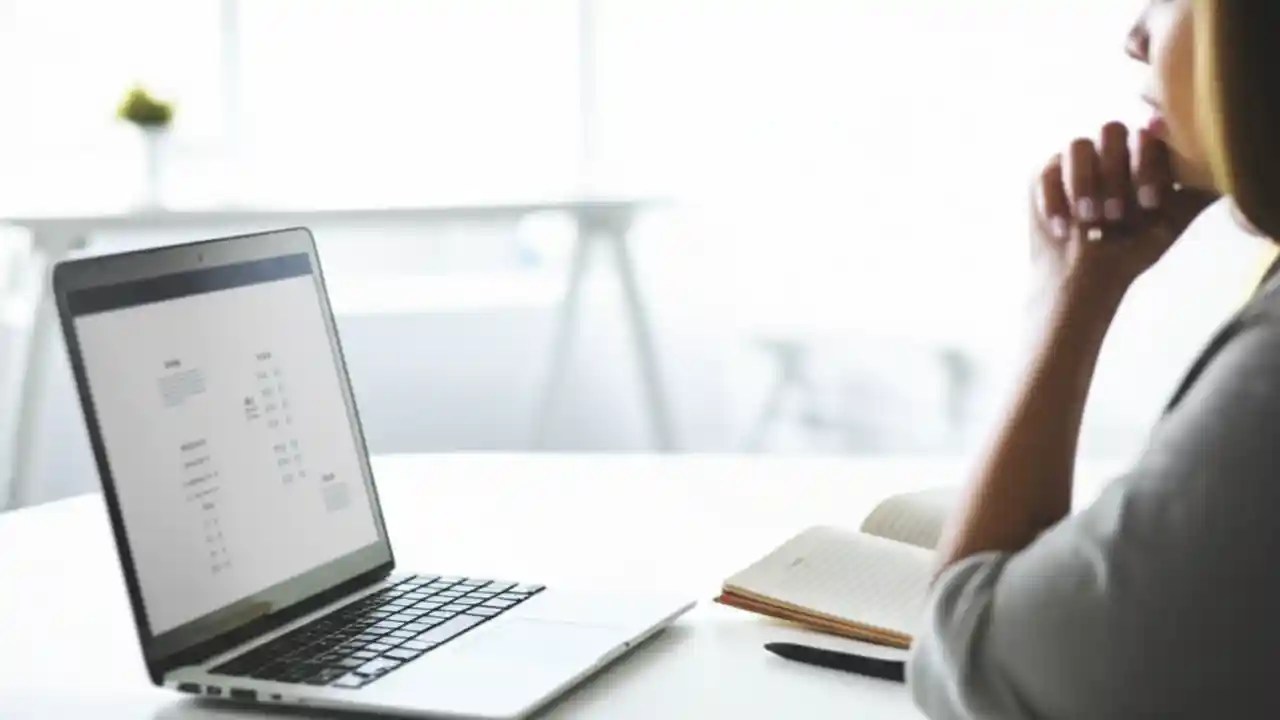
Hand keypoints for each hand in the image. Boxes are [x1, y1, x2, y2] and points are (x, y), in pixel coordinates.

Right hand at [1030, 122, 1217, 299]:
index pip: (1148, 136)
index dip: (1148, 165)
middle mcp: (1108, 149)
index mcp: (1140, 153)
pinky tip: (1065, 228)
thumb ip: (1190, 193)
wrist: (1086, 276)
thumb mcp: (1169, 222)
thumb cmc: (1131, 248)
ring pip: (1077, 145)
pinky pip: (1047, 173)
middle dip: (1115, 172)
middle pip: (1111, 129)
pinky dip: (1056, 202)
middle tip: (1115, 214)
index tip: (1149, 204)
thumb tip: (1213, 169)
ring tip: (1089, 220)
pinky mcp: (1043, 176)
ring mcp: (1074, 160)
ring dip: (1085, 183)